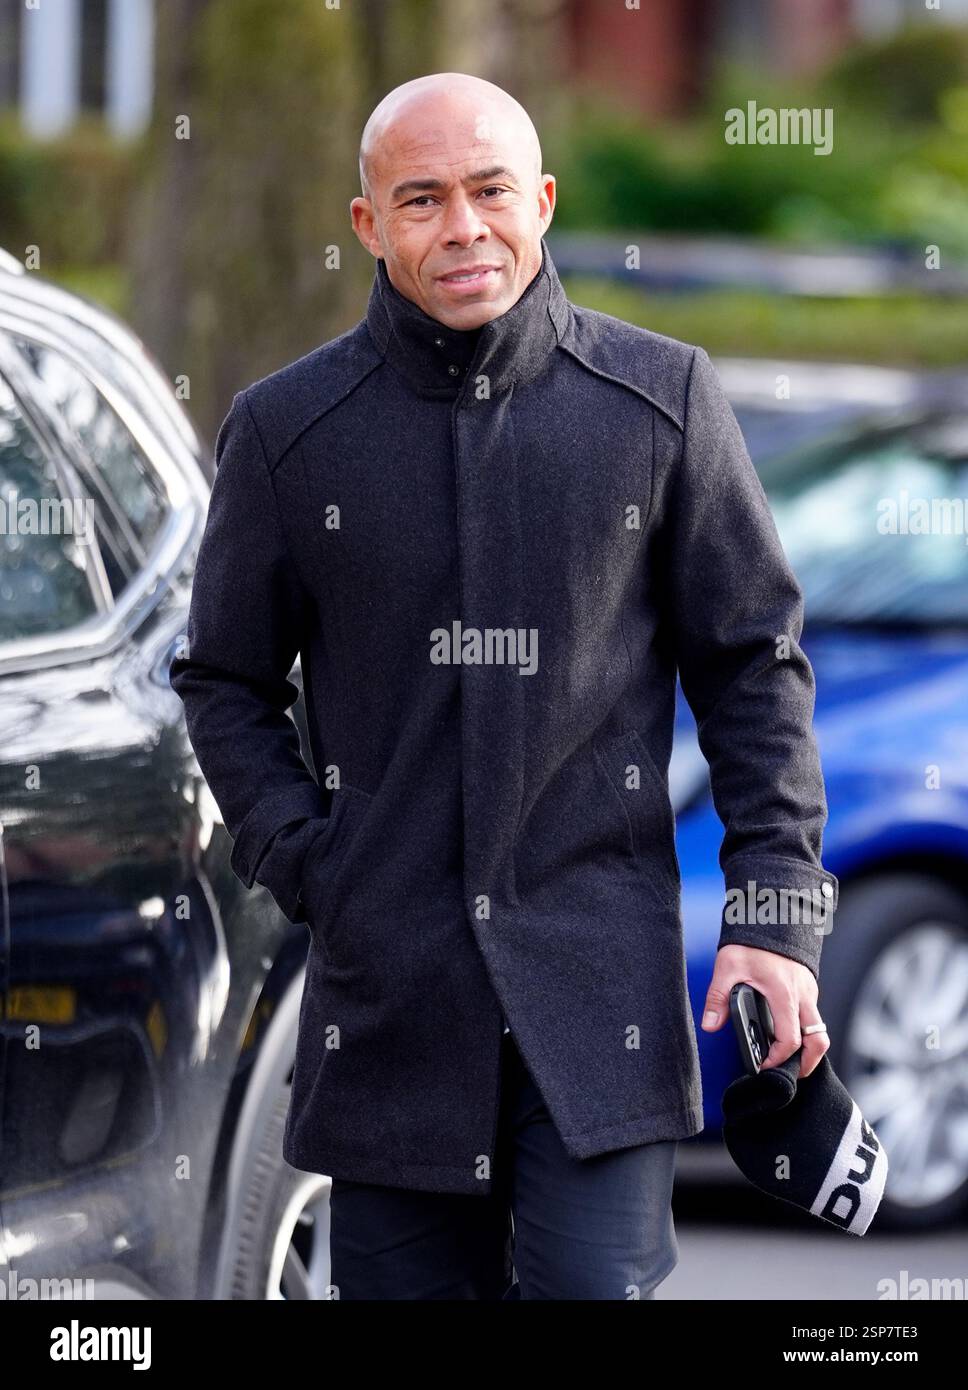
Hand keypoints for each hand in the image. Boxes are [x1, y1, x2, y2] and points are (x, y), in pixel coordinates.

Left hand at [700, 943, 829, 1078]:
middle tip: (790, 1073)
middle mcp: (803, 995)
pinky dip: (805, 1029)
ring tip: (787, 1058)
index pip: (790, 1039)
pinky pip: (813, 1015)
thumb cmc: (752, 940)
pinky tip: (785, 1032)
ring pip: (819, 1028)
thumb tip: (710, 1026)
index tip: (763, 1065)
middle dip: (807, 1062)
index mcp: (784, 994)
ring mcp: (809, 991)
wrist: (771, 913)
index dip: (778, 1058)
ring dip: (808, 1047)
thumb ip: (718, 998)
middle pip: (818, 1040)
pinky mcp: (808, 986)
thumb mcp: (728, 967)